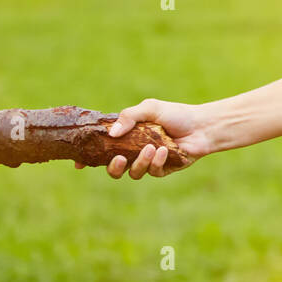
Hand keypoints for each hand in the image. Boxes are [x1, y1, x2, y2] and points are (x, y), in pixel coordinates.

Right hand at [74, 98, 210, 178]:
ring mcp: (148, 162)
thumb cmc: (176, 114)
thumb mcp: (150, 108)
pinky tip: (163, 151)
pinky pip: (153, 172)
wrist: (202, 126)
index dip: (89, 157)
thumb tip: (112, 134)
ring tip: (150, 149)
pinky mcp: (163, 169)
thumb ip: (129, 117)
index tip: (79, 163)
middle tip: (119, 159)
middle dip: (112, 167)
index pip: (103, 147)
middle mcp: (134, 150)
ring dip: (139, 163)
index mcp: (127, 135)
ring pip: (133, 173)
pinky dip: (156, 162)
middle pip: (114, 168)